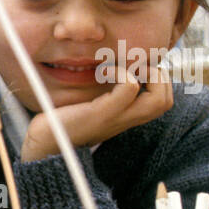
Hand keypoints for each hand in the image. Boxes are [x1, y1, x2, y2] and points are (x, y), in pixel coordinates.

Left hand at [21, 61, 172, 161]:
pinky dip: (122, 72)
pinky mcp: (102, 114)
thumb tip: (106, 64)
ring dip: (148, 74)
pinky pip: (130, 87)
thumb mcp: (86, 102)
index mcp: (124, 116)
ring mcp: (116, 118)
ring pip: (160, 99)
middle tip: (133, 68)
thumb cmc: (60, 122)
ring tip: (124, 69)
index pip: (162, 100)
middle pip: (166, 101)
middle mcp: (125, 119)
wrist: (42, 145)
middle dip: (158, 76)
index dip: (157, 80)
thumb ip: (101, 90)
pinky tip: (103, 71)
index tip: (133, 69)